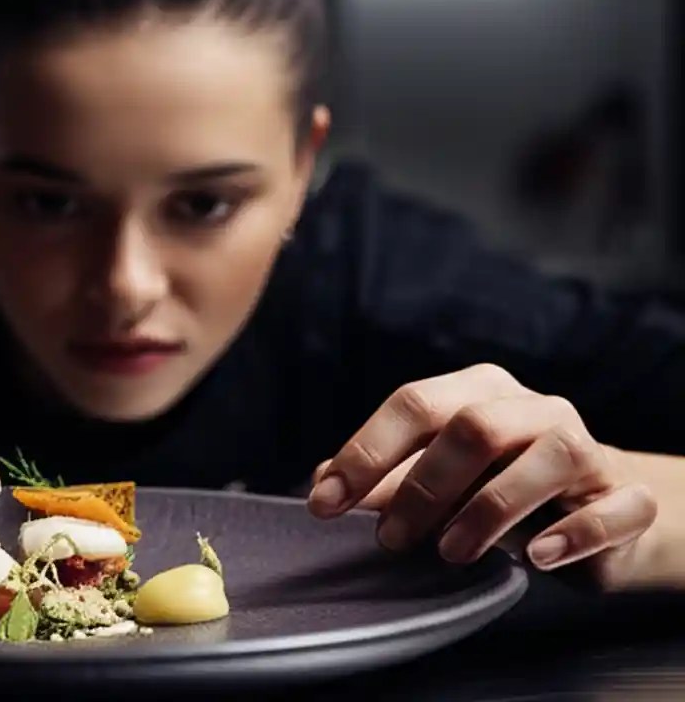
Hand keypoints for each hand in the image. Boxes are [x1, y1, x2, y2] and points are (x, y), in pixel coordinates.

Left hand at [306, 363, 657, 588]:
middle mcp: (535, 408)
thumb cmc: (500, 489)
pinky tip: (536, 557)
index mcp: (479, 391)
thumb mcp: (436, 481)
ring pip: (546, 458)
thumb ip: (381, 479)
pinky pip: (611, 508)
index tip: (326, 502)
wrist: (597, 513)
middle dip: (422, 485)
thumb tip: (319, 483)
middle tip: (389, 539)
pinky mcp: (630, 498)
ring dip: (488, 510)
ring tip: (450, 552)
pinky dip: (572, 534)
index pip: (415, 404)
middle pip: (473, 427)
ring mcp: (588, 448)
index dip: (365, 452)